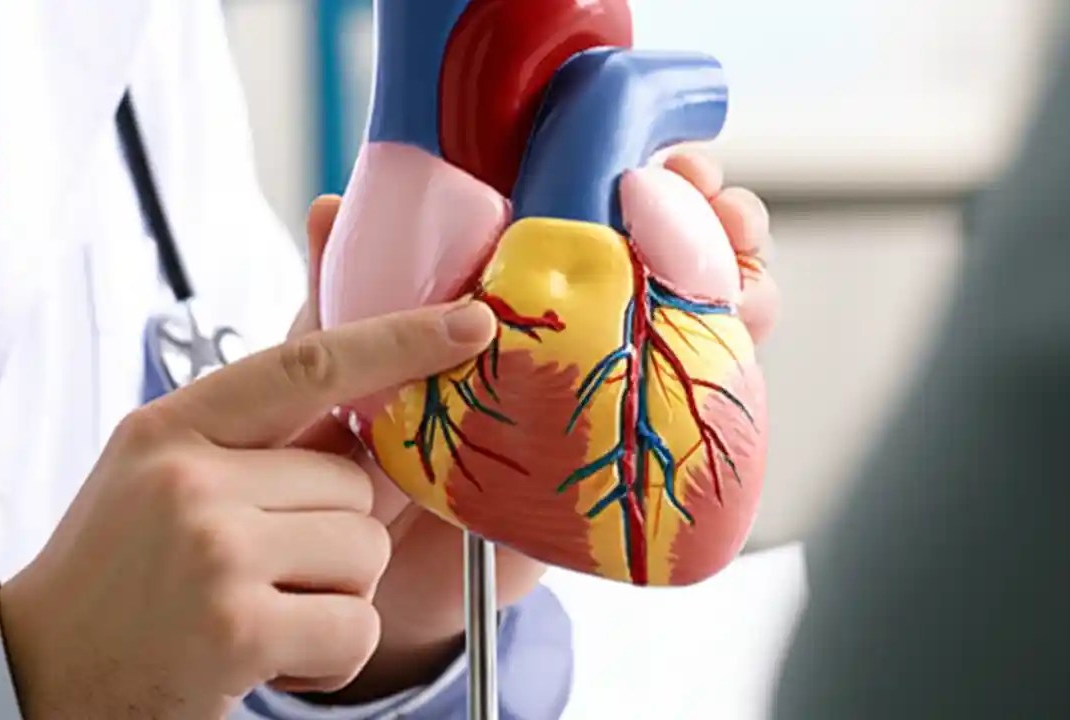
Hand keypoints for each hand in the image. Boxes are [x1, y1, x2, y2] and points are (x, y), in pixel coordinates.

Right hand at [0, 296, 497, 717]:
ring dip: (334, 598)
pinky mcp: (238, 626)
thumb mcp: (162, 477)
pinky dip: (330, 656)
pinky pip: (357, 626)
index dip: (399, 339)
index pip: (308, 363)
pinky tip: (268, 658)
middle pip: (354, 486)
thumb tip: (370, 411)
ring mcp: (213, 548)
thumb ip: (256, 440)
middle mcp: (189, 476)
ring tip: (258, 614)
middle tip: (260, 575)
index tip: (470, 323)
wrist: (33, 675)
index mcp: (173, 427)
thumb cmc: (111, 578)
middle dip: (333, 539)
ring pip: (365, 552)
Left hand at [290, 148, 780, 700]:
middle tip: (714, 209)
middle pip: (658, 246)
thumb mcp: (337, 358)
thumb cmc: (352, 447)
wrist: (377, 562)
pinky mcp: (623, 446)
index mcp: (499, 278)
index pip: (581, 201)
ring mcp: (600, 380)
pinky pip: (695, 401)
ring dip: (736, 279)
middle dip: (705, 213)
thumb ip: (338, 288)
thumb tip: (328, 208)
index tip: (655, 157)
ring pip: (693, 313)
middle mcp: (561, 321)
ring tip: (740, 278)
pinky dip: (731, 362)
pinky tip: (736, 341)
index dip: (631, 167)